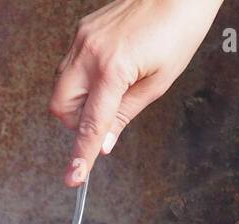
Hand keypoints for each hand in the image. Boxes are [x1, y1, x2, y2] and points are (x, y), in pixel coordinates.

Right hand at [51, 0, 222, 185]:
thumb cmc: (179, 30)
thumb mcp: (158, 82)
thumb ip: (124, 114)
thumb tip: (104, 143)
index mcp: (113, 69)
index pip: (90, 124)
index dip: (82, 154)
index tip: (74, 177)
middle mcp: (90, 52)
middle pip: (60, 106)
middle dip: (75, 120)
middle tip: (104, 116)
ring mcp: (82, 39)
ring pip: (61, 85)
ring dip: (78, 99)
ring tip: (112, 88)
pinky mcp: (83, 30)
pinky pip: (70, 65)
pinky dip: (82, 78)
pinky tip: (110, 69)